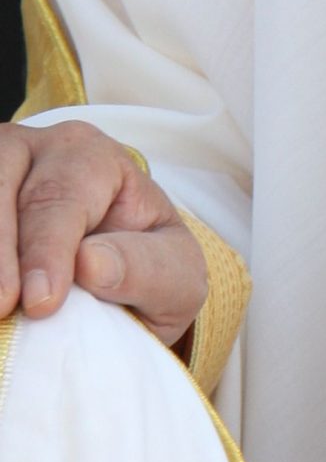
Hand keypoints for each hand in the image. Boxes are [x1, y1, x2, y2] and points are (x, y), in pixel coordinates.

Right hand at [0, 121, 208, 341]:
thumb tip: (91, 264)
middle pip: (1, 186)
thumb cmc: (146, 270)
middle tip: (2, 309)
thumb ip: (146, 268)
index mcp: (92, 157)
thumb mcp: (174, 276)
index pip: (60, 195)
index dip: (45, 251)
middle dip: (0, 252)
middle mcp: (34, 151)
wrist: (118, 284)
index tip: (40, 303)